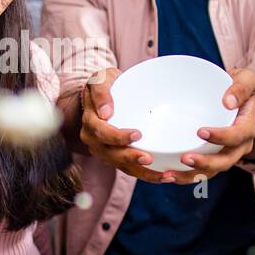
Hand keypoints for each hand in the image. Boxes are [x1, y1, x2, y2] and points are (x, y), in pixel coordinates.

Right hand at [78, 67, 172, 183]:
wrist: (105, 93)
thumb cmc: (106, 84)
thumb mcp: (101, 79)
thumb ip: (101, 91)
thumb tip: (105, 112)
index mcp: (90, 123)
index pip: (101, 133)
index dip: (118, 137)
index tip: (137, 134)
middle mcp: (94, 141)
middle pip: (111, 154)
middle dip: (130, 158)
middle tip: (149, 158)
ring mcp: (105, 151)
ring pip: (122, 166)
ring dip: (143, 173)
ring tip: (164, 175)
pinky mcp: (116, 157)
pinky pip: (130, 169)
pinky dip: (146, 175)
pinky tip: (164, 176)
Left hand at [167, 68, 254, 183]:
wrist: (239, 99)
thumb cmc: (240, 87)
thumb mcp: (245, 79)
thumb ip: (240, 87)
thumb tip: (228, 101)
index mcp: (248, 127)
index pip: (238, 136)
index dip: (221, 137)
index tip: (200, 131)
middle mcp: (240, 145)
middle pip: (226, 161)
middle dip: (205, 163)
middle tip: (184, 158)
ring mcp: (228, 154)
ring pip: (212, 171)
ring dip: (191, 176)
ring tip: (169, 175)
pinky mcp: (214, 158)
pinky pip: (202, 172)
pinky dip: (185, 176)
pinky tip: (167, 174)